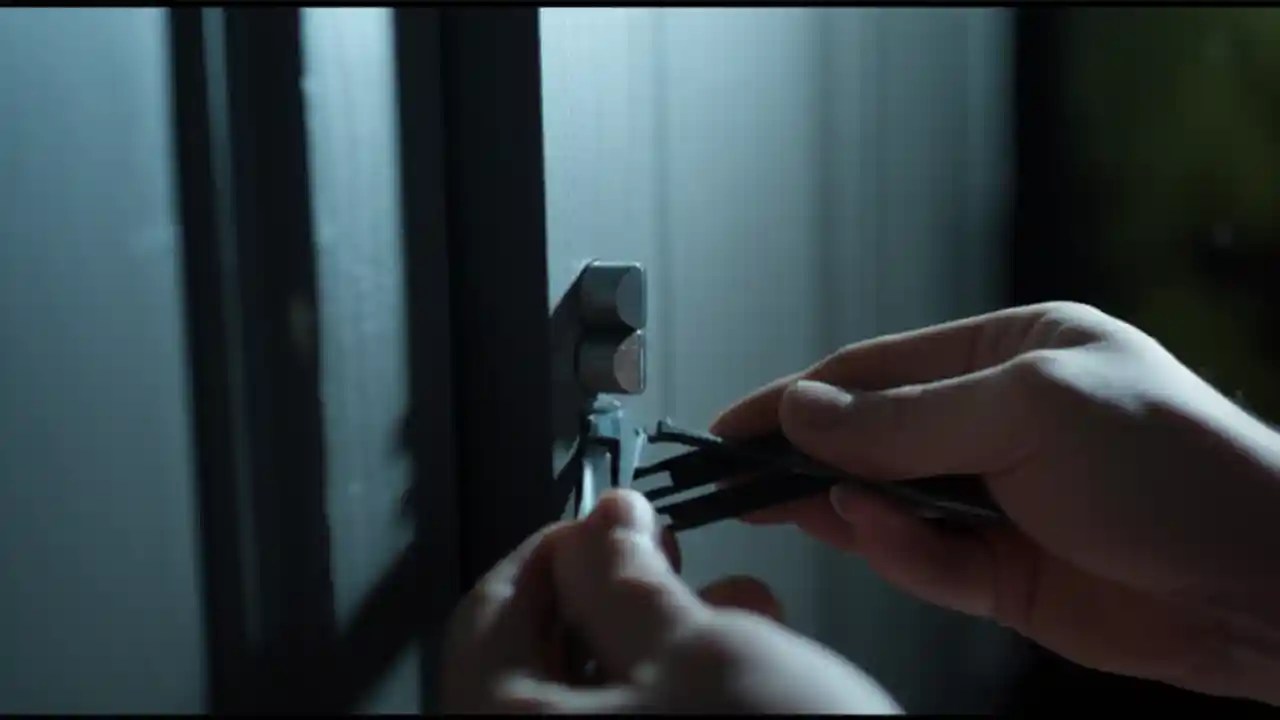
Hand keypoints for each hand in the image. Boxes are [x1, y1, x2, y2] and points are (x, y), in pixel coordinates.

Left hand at [440, 489, 900, 713]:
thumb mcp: (693, 650)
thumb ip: (625, 577)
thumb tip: (604, 522)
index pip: (487, 617)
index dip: (550, 549)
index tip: (604, 519)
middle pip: (539, 664)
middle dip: (612, 594)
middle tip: (658, 552)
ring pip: (599, 708)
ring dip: (658, 641)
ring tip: (730, 600)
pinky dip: (681, 698)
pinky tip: (744, 661)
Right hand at [713, 301, 1279, 704]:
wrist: (1264, 581)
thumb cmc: (1174, 467)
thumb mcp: (1027, 409)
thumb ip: (905, 418)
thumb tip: (805, 411)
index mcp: (1006, 355)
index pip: (876, 370)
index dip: (800, 395)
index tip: (736, 421)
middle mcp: (995, 423)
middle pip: (871, 437)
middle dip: (806, 456)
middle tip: (737, 476)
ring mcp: (998, 502)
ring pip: (887, 504)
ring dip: (841, 506)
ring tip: (790, 505)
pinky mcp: (1004, 575)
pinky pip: (924, 562)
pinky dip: (893, 552)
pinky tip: (871, 534)